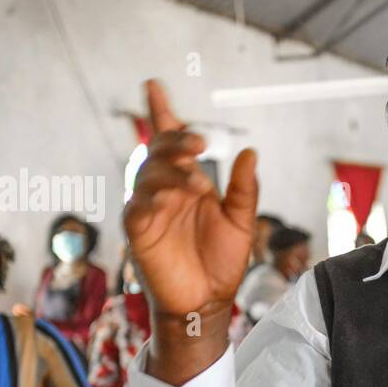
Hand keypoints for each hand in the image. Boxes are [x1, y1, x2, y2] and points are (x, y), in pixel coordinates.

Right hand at [123, 81, 257, 318]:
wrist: (208, 301)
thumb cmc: (222, 262)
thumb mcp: (241, 221)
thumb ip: (245, 188)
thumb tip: (250, 152)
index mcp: (188, 182)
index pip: (171, 142)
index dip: (161, 112)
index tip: (153, 85)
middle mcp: (165, 190)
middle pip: (159, 151)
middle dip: (176, 141)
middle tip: (200, 144)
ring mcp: (149, 208)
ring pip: (148, 174)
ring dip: (171, 171)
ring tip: (195, 183)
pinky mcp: (138, 230)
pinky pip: (137, 206)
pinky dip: (151, 198)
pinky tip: (169, 200)